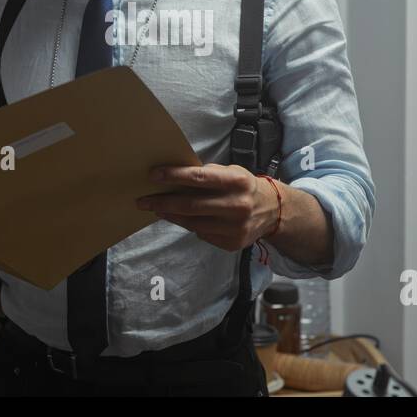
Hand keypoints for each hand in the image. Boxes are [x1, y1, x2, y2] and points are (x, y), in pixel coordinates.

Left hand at [135, 164, 278, 251]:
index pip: (199, 178)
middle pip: (191, 205)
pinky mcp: (232, 243)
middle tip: (143, 201)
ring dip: (171, 215)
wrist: (273, 212)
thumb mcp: (232, 173)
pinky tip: (182, 218)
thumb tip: (174, 176)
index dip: (174, 176)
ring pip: (193, 222)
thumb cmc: (244, 187)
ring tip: (157, 209)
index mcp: (237, 182)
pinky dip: (190, 225)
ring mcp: (235, 227)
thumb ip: (208, 175)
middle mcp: (237, 205)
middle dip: (163, 202)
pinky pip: (202, 234)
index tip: (153, 175)